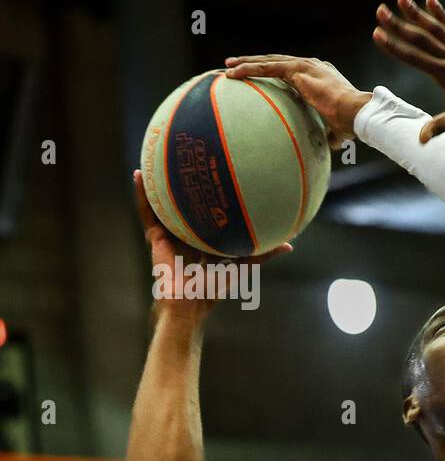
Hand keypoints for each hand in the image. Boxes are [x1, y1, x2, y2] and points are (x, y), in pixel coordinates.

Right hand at [133, 170, 289, 309]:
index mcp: (205, 240)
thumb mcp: (243, 265)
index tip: (216, 177)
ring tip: (156, 158)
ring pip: (162, 204)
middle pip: (185, 205)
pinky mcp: (154, 236)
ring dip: (158, 183)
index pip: (208, 215)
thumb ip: (263, 254)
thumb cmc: (214, 288)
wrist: (188, 301)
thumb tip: (289, 245)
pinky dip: (141, 194)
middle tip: (189, 160)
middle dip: (185, 185)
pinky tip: (139, 175)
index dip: (211, 199)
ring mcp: (169, 234)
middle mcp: (186, 235)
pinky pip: (146, 211)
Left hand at [223, 55, 370, 148]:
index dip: (275, 72)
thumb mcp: (337, 128)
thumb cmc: (351, 123)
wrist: (356, 113)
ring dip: (247, 63)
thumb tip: (329, 146)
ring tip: (228, 66)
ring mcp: (305, 66)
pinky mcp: (298, 70)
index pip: (292, 71)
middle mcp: (312, 66)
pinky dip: (249, 69)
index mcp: (320, 76)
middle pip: (277, 61)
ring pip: (269, 61)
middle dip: (256, 62)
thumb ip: (330, 133)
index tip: (261, 77)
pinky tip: (233, 74)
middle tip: (236, 65)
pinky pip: (267, 67)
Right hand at [372, 0, 444, 140]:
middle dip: (399, 25)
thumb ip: (439, 127)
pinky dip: (442, 16)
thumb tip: (421, 139)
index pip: (415, 58)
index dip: (394, 46)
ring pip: (437, 29)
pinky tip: (431, 1)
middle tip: (380, 10)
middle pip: (422, 39)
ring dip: (419, 14)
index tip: (376, 33)